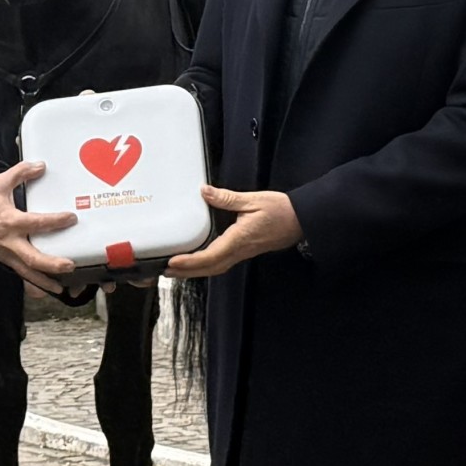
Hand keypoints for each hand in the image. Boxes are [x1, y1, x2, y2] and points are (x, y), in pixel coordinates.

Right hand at [0, 161, 78, 297]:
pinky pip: (19, 271)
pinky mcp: (0, 258)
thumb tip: (40, 166)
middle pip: (33, 259)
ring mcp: (4, 253)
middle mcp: (9, 241)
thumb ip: (21, 173)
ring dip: (44, 281)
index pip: (38, 223)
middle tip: (70, 265)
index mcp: (10, 221)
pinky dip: (32, 280)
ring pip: (26, 272)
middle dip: (52, 264)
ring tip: (60, 288)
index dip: (56, 221)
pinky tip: (44, 285)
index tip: (71, 218)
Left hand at [166, 185, 301, 278]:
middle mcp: (239, 250)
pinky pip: (221, 262)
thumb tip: (205, 192)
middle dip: (187, 272)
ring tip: (176, 269)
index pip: (210, 256)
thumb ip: (226, 198)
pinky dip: (206, 265)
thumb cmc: (280, 211)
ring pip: (215, 267)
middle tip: (166, 271)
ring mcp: (242, 253)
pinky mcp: (244, 251)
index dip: (190, 262)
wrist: (300, 219)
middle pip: (209, 268)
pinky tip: (198, 260)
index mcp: (239, 240)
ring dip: (195, 271)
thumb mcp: (252, 200)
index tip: (173, 262)